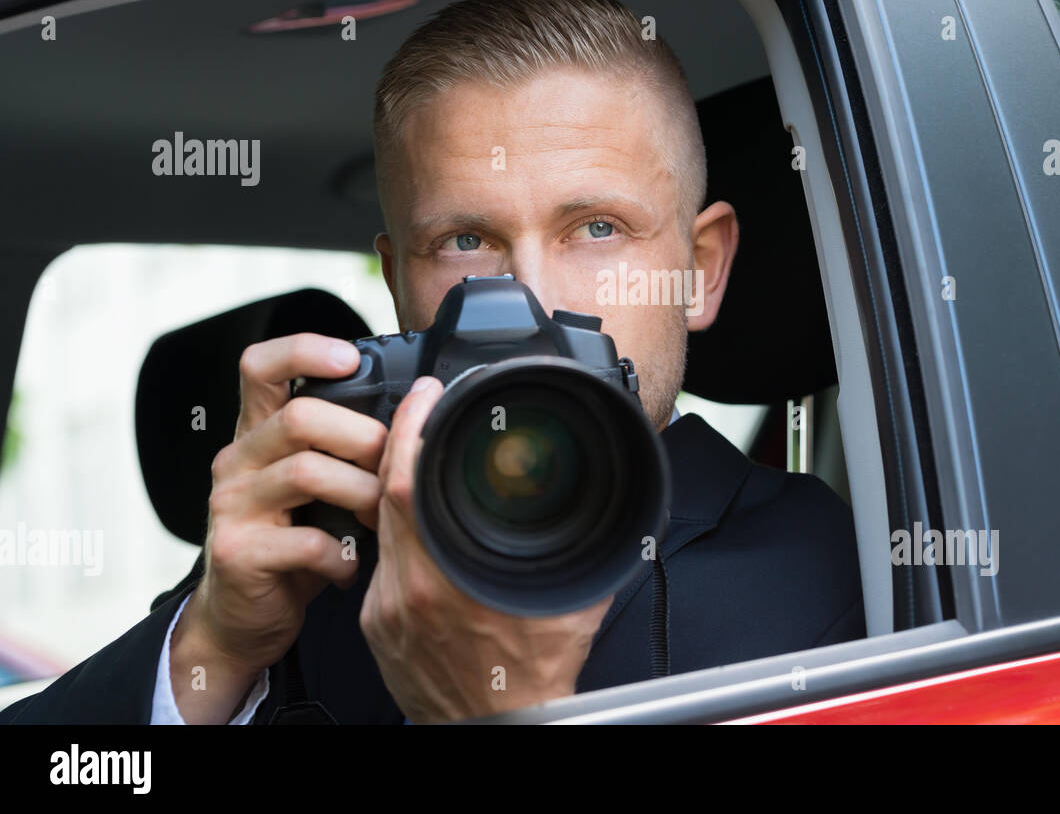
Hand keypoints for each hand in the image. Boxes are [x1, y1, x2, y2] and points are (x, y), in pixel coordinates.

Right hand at [172, 334, 387, 723]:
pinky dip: (342, 554)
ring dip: (362, 493)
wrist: (241, 615)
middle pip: (300, 416)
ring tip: (379, 519)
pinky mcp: (238, 551)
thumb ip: (340, 448)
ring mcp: (231, 504)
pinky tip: (350, 564)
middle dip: (363, 437)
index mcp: (256, 433)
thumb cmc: (291, 541)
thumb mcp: (313, 485)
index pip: (259, 366)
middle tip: (392, 466)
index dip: (303, 350)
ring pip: (307, 471)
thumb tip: (413, 417)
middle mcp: (236, 459)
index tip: (350, 358)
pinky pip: (306, 540)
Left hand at [360, 376, 613, 722]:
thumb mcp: (574, 604)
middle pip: (384, 492)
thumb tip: (616, 504)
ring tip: (424, 452)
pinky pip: (382, 561)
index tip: (428, 394)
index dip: (412, 427)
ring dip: (397, 482)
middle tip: (423, 405)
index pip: (406, 482)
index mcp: (443, 579)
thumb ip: (587, 547)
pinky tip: (422, 518)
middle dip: (402, 438)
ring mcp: (385, 609)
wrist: (500, 730)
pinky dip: (399, 529)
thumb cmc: (536, 679)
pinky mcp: (376, 625)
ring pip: (380, 524)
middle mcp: (405, 591)